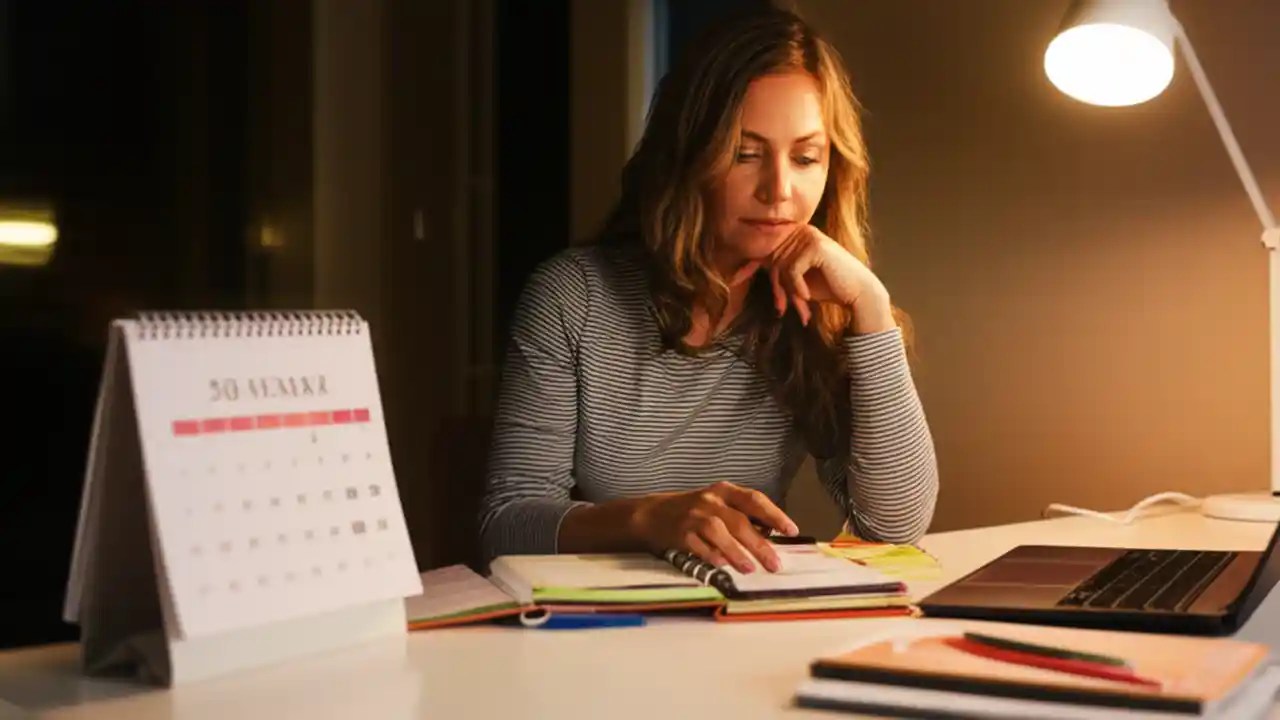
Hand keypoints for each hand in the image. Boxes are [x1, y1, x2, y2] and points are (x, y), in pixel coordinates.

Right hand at [628, 481, 798, 572]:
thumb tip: (770, 537)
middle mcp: (710, 500)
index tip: (792, 531)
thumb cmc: (694, 511)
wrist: (652, 514)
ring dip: (736, 552)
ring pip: (719, 532)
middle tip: (775, 564)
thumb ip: (742, 516)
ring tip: (749, 569)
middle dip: (759, 544)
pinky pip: (699, 546)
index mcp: (724, 491)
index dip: (775, 515)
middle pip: (740, 521)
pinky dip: (711, 556)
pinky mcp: (679, 532)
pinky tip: (722, 566)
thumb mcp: (718, 505)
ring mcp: (694, 515)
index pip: (755, 500)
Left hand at [732, 225, 893, 331]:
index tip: (733, 280)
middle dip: (777, 289)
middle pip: (772, 262)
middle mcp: (800, 231)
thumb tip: (737, 274)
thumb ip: (774, 272)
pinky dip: (797, 287)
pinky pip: (792, 270)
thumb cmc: (826, 287)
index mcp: (795, 236)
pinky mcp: (815, 246)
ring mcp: (808, 236)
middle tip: (783, 307)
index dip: (748, 266)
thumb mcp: (794, 279)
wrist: (855, 293)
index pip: (765, 249)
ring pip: (780, 268)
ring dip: (788, 291)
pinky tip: (806, 297)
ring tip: (800, 303)